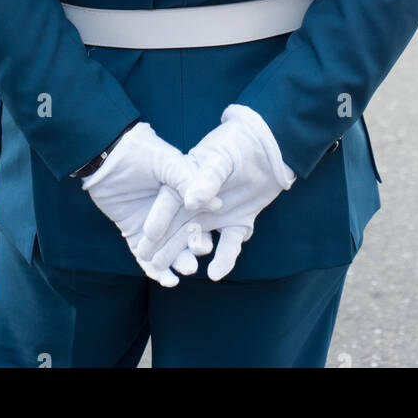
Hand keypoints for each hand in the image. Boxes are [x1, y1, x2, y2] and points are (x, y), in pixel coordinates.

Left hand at [82, 122, 219, 286]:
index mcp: (184, 194)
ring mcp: (153, 226)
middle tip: (195, 263)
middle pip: (187, 238)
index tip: (208, 245)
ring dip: (178, 263)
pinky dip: (156, 271)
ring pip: (169, 251)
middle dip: (192, 252)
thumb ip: (188, 180)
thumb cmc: (140, 152)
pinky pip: (146, 258)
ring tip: (184, 271)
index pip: (200, 218)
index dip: (204, 233)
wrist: (107, 155)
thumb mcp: (168, 162)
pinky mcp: (135, 235)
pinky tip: (166, 280)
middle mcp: (172, 213)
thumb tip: (218, 204)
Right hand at [136, 105, 295, 281]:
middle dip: (167, 246)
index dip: (157, 220)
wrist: (272, 147)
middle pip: (178, 227)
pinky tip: (217, 273)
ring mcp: (217, 216)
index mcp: (187, 182)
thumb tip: (191, 202)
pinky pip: (228, 244)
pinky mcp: (238, 224)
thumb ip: (207, 178)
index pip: (167, 203)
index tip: (145, 238)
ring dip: (191, 253)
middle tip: (155, 265)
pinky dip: (224, 259)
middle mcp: (198, 203)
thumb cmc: (239, 144)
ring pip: (199, 239)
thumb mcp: (222, 158)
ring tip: (188, 268)